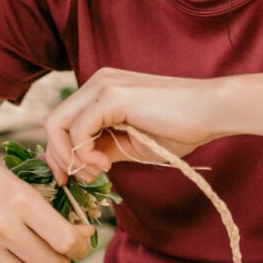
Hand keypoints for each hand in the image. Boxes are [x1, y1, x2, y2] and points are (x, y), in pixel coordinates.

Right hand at [0, 137, 91, 262]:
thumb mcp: (12, 179)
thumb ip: (44, 210)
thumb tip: (81, 238)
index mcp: (16, 197)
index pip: (66, 241)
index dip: (80, 245)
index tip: (79, 241)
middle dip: (62, 260)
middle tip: (58, 249)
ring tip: (37, 257)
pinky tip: (11, 259)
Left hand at [44, 67, 219, 184]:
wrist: (210, 112)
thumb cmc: (179, 128)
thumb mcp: (131, 144)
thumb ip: (104, 148)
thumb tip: (80, 165)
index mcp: (100, 91)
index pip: (62, 122)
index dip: (60, 154)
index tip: (72, 178)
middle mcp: (96, 83)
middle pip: (52, 123)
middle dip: (59, 159)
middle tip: (80, 180)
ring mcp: (102, 86)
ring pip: (57, 124)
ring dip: (70, 157)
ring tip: (98, 171)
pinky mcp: (111, 95)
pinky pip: (78, 129)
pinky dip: (84, 153)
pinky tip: (106, 164)